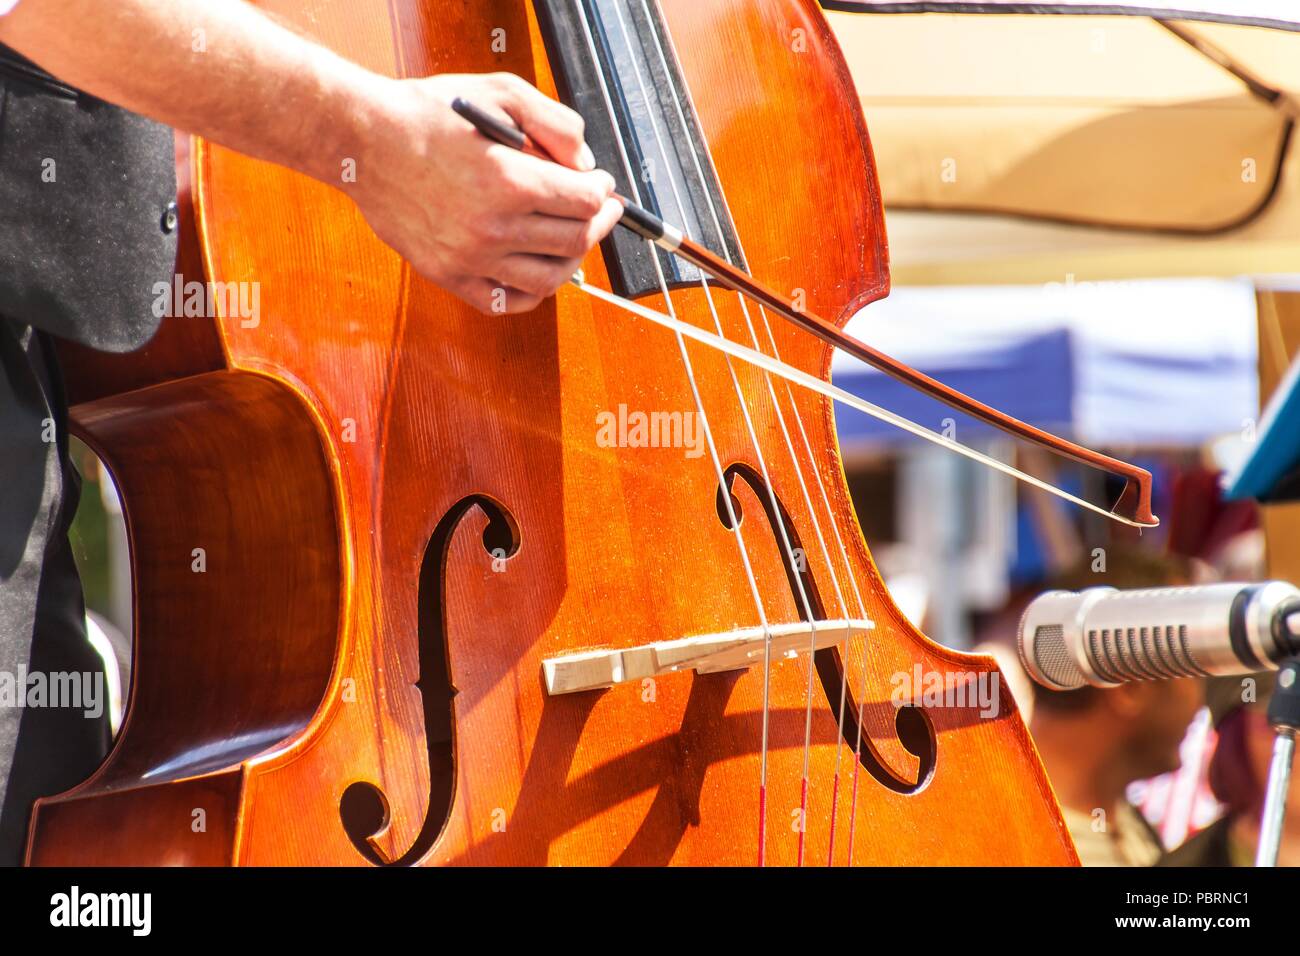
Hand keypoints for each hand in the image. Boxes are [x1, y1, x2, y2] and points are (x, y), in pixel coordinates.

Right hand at [347, 72, 622, 313]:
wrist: (363, 142)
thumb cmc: (427, 114)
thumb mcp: (501, 92)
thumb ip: (555, 123)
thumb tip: (585, 163)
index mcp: (509, 182)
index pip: (585, 203)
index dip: (603, 192)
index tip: (601, 184)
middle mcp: (492, 228)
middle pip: (574, 241)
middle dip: (597, 223)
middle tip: (600, 209)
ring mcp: (469, 258)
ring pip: (548, 279)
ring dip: (571, 259)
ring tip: (573, 239)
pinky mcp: (448, 275)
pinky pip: (505, 302)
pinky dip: (532, 292)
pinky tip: (537, 269)